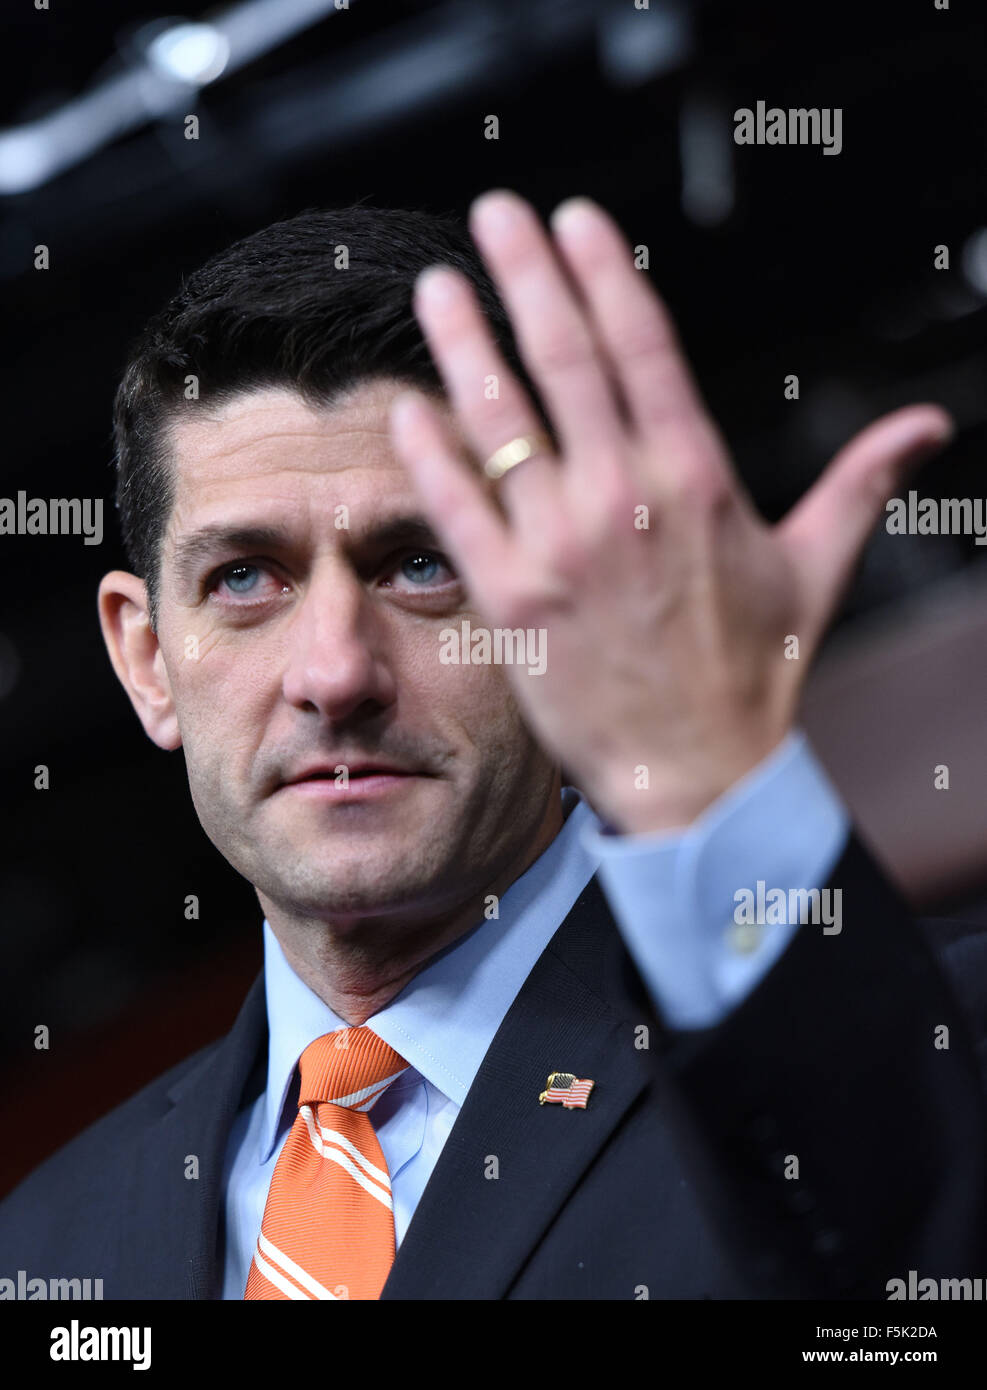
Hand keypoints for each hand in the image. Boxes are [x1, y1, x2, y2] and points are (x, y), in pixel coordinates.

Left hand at [389, 190, 953, 833]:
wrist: (696, 772)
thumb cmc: (752, 669)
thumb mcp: (816, 567)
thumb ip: (862, 484)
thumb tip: (929, 428)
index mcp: (698, 476)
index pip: (643, 346)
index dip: (604, 272)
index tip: (574, 222)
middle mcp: (627, 497)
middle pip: (566, 359)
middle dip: (527, 274)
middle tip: (496, 214)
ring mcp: (563, 547)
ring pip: (502, 421)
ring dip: (466, 342)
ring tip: (438, 285)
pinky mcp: (513, 598)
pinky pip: (458, 507)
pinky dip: (430, 453)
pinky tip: (409, 406)